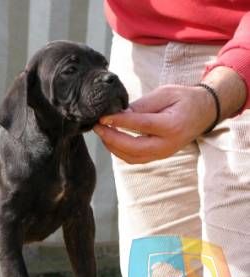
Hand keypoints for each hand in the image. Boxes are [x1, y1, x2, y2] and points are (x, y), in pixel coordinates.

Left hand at [94, 66, 245, 163]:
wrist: (203, 112)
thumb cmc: (183, 99)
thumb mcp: (165, 94)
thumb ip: (142, 105)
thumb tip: (119, 113)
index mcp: (172, 126)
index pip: (141, 125)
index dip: (119, 122)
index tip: (102, 117)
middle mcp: (168, 145)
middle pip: (133, 148)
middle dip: (111, 138)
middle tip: (97, 127)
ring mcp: (163, 154)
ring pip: (131, 157)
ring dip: (112, 146)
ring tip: (101, 132)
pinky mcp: (157, 156)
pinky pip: (134, 159)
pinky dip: (119, 151)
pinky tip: (110, 139)